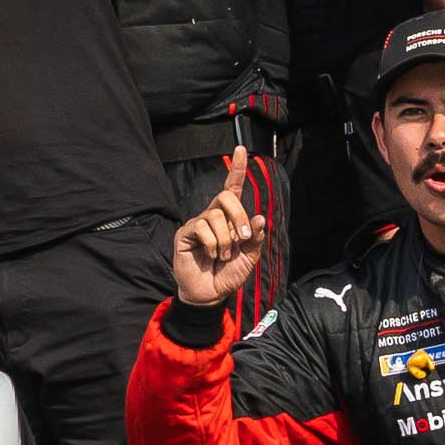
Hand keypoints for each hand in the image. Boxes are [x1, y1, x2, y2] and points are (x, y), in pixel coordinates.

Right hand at [168, 146, 266, 307]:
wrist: (210, 295)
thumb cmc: (227, 274)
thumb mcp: (248, 258)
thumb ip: (254, 238)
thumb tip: (258, 217)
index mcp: (229, 218)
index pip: (232, 188)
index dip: (237, 169)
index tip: (241, 149)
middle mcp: (212, 216)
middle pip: (226, 197)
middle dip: (238, 215)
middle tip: (242, 237)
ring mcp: (197, 224)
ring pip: (215, 216)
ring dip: (226, 239)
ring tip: (224, 255)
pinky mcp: (186, 234)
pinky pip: (202, 228)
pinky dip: (213, 244)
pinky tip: (212, 255)